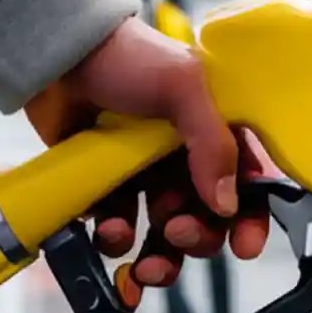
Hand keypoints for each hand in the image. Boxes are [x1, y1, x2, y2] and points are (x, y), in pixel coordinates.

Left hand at [24, 17, 271, 304]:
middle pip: (208, 221)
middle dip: (196, 238)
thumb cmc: (127, 58)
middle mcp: (187, 161)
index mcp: (217, 134)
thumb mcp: (183, 88)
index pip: (250, 187)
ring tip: (141, 259)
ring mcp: (148, 177)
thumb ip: (213, 144)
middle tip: (177, 232)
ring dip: (159, 257)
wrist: (60, 53)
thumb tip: (227, 204)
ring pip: (164, 237)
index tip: (244, 246)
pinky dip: (116, 240)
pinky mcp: (110, 188)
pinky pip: (120, 230)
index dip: (251, 220)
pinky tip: (107, 230)